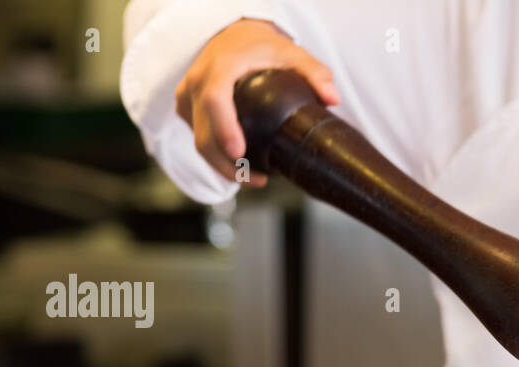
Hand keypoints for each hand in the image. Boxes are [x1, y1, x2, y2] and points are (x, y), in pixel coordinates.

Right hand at [174, 18, 338, 185]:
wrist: (232, 35)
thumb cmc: (260, 46)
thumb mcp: (291, 52)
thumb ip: (314, 73)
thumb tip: (332, 99)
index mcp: (220, 67)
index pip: (214, 100)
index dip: (223, 129)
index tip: (239, 152)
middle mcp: (197, 81)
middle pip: (202, 133)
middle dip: (226, 165)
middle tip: (257, 180)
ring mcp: (187, 96)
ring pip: (198, 141)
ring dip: (222, 167)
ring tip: (254, 179)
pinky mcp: (186, 108)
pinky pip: (198, 137)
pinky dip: (216, 156)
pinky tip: (240, 166)